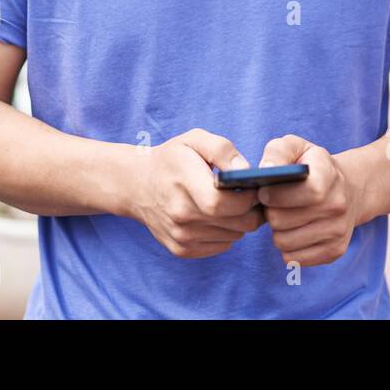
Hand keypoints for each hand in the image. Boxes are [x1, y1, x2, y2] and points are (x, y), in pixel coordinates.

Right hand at [127, 128, 266, 258]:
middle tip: (251, 196)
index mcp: (185, 184)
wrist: (135, 184)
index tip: (253, 186)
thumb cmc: (171, 159)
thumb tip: (246, 171)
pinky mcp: (181, 249)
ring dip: (240, 221)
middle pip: (238, 224)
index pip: (225, 203)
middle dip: (253, 210)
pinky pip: (222, 246)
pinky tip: (217, 216)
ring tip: (232, 203)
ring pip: (234, 236)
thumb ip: (222, 150)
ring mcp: (180, 236)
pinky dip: (227, 233)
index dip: (249, 197)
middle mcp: (181, 215)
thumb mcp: (194, 140)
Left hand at [257, 134, 362, 267]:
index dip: (276, 194)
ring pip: (283, 242)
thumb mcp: (296, 147)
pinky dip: (286, 246)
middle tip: (273, 204)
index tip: (264, 191)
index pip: (306, 192)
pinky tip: (292, 230)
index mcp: (329, 175)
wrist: (349, 190)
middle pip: (282, 220)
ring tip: (283, 216)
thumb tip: (265, 170)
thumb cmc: (312, 167)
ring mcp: (338, 231)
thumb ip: (277, 153)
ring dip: (276, 230)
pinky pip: (293, 258)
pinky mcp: (334, 251)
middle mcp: (338, 206)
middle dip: (270, 212)